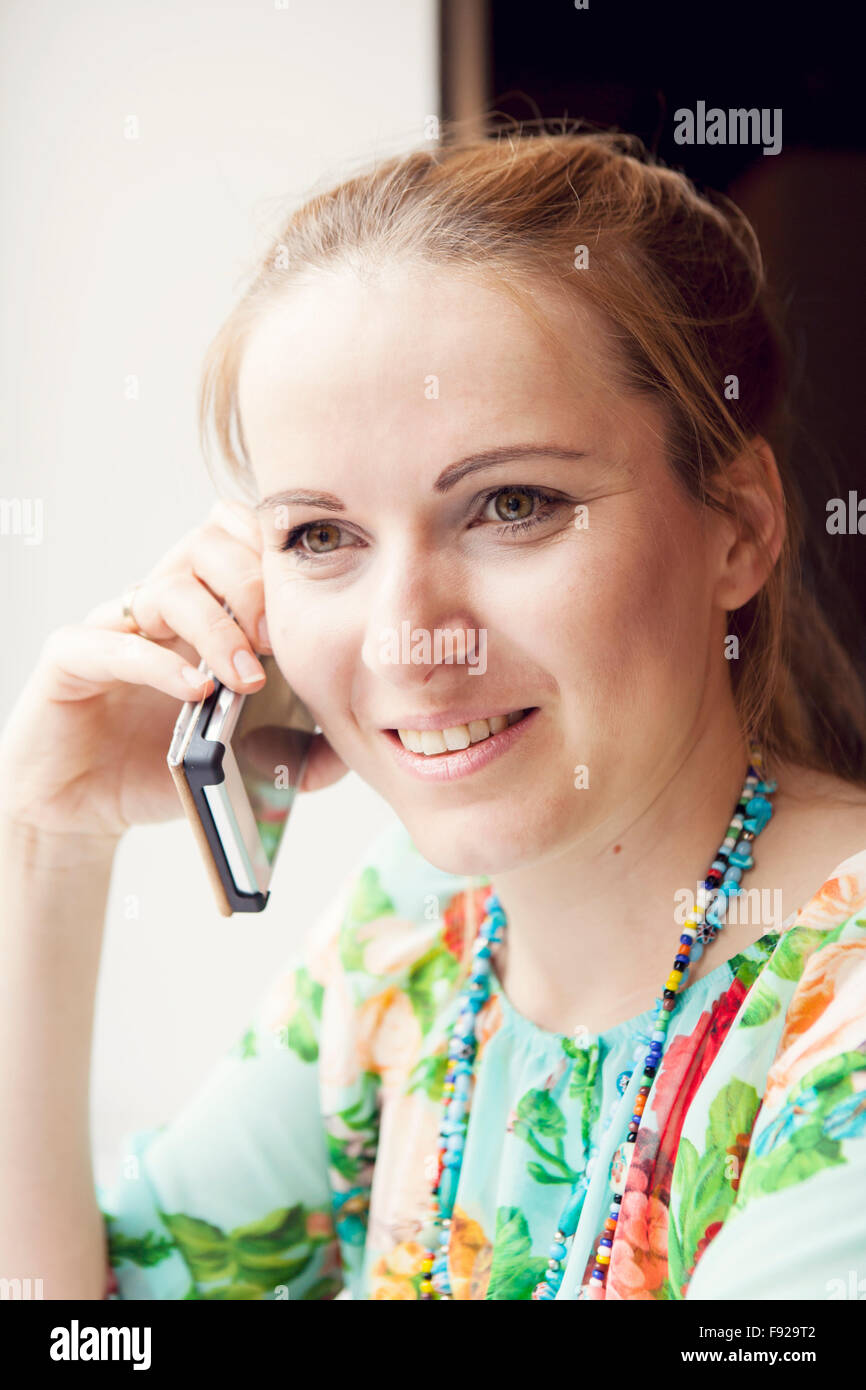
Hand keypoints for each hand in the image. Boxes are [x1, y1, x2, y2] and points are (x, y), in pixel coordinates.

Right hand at [0, 497, 348, 840]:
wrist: (80, 808)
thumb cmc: (156, 767)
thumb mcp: (238, 760)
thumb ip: (294, 752)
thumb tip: (346, 752)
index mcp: (201, 610)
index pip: (237, 538)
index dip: (274, 555)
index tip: (310, 604)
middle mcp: (156, 607)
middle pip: (206, 544)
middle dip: (254, 586)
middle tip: (281, 643)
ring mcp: (111, 628)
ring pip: (167, 588)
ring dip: (218, 630)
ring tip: (248, 681)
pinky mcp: (70, 662)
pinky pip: (112, 645)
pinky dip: (160, 666)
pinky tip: (195, 691)